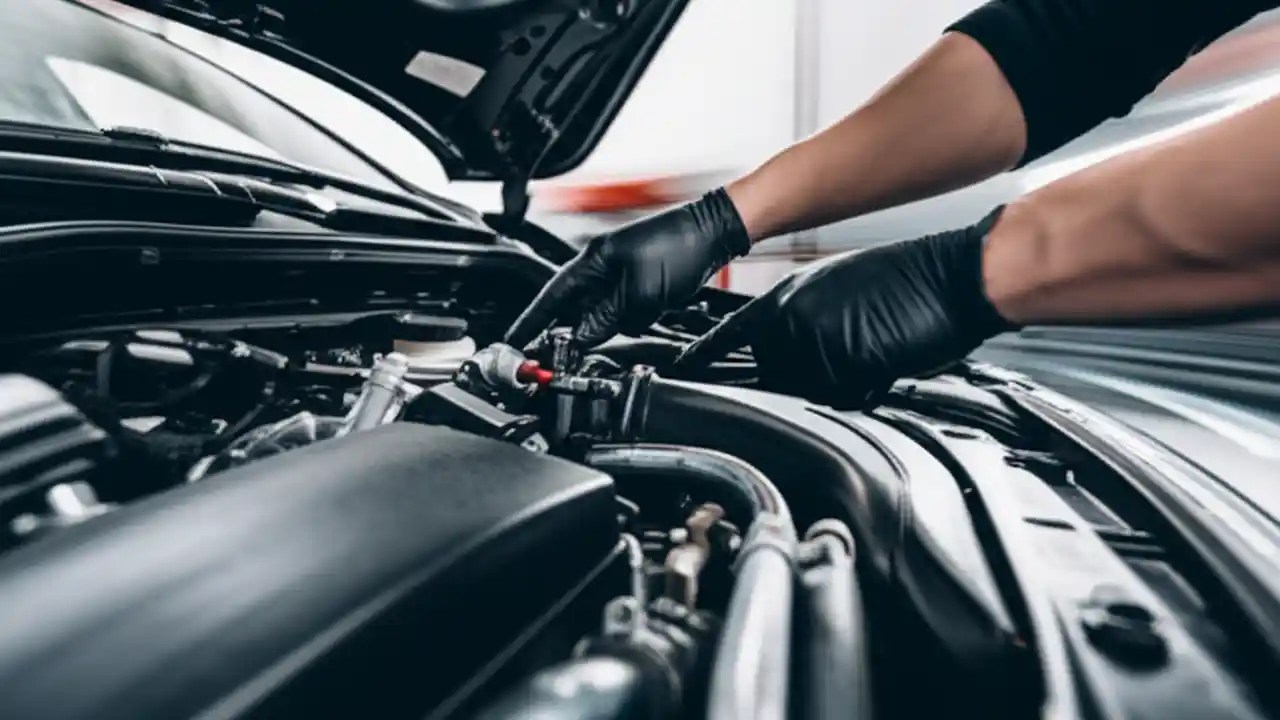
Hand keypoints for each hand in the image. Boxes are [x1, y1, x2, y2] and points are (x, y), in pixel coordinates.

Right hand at [504, 188, 750, 348]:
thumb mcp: (639, 295)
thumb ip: (606, 319)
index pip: (551, 296)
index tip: (515, 340)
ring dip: (619, 322)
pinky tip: (655, 307)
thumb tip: (582, 339)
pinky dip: (637, 316)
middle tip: (579, 348)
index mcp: (592, 261)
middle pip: (577, 309)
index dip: (531, 321)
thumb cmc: (679, 247)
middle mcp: (602, 267)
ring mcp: (621, 275)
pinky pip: (627, 311)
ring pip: (605, 315)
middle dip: (584, 328)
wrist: (716, 233)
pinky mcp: (639, 283)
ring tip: (644, 309)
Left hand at [729, 210, 1014, 407]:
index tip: (682, 368)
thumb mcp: (835, 289)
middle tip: (845, 351)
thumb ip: (800, 319)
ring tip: (869, 349)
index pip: (731, 333)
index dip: (705, 355)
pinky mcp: (844, 368)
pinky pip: (839, 400)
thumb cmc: (905, 283)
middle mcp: (792, 320)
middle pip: (770, 374)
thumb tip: (784, 351)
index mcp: (786, 296)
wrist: (952, 277)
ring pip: (805, 393)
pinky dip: (861, 392)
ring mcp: (815, 345)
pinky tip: (883, 361)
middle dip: (797, 377)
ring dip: (834, 385)